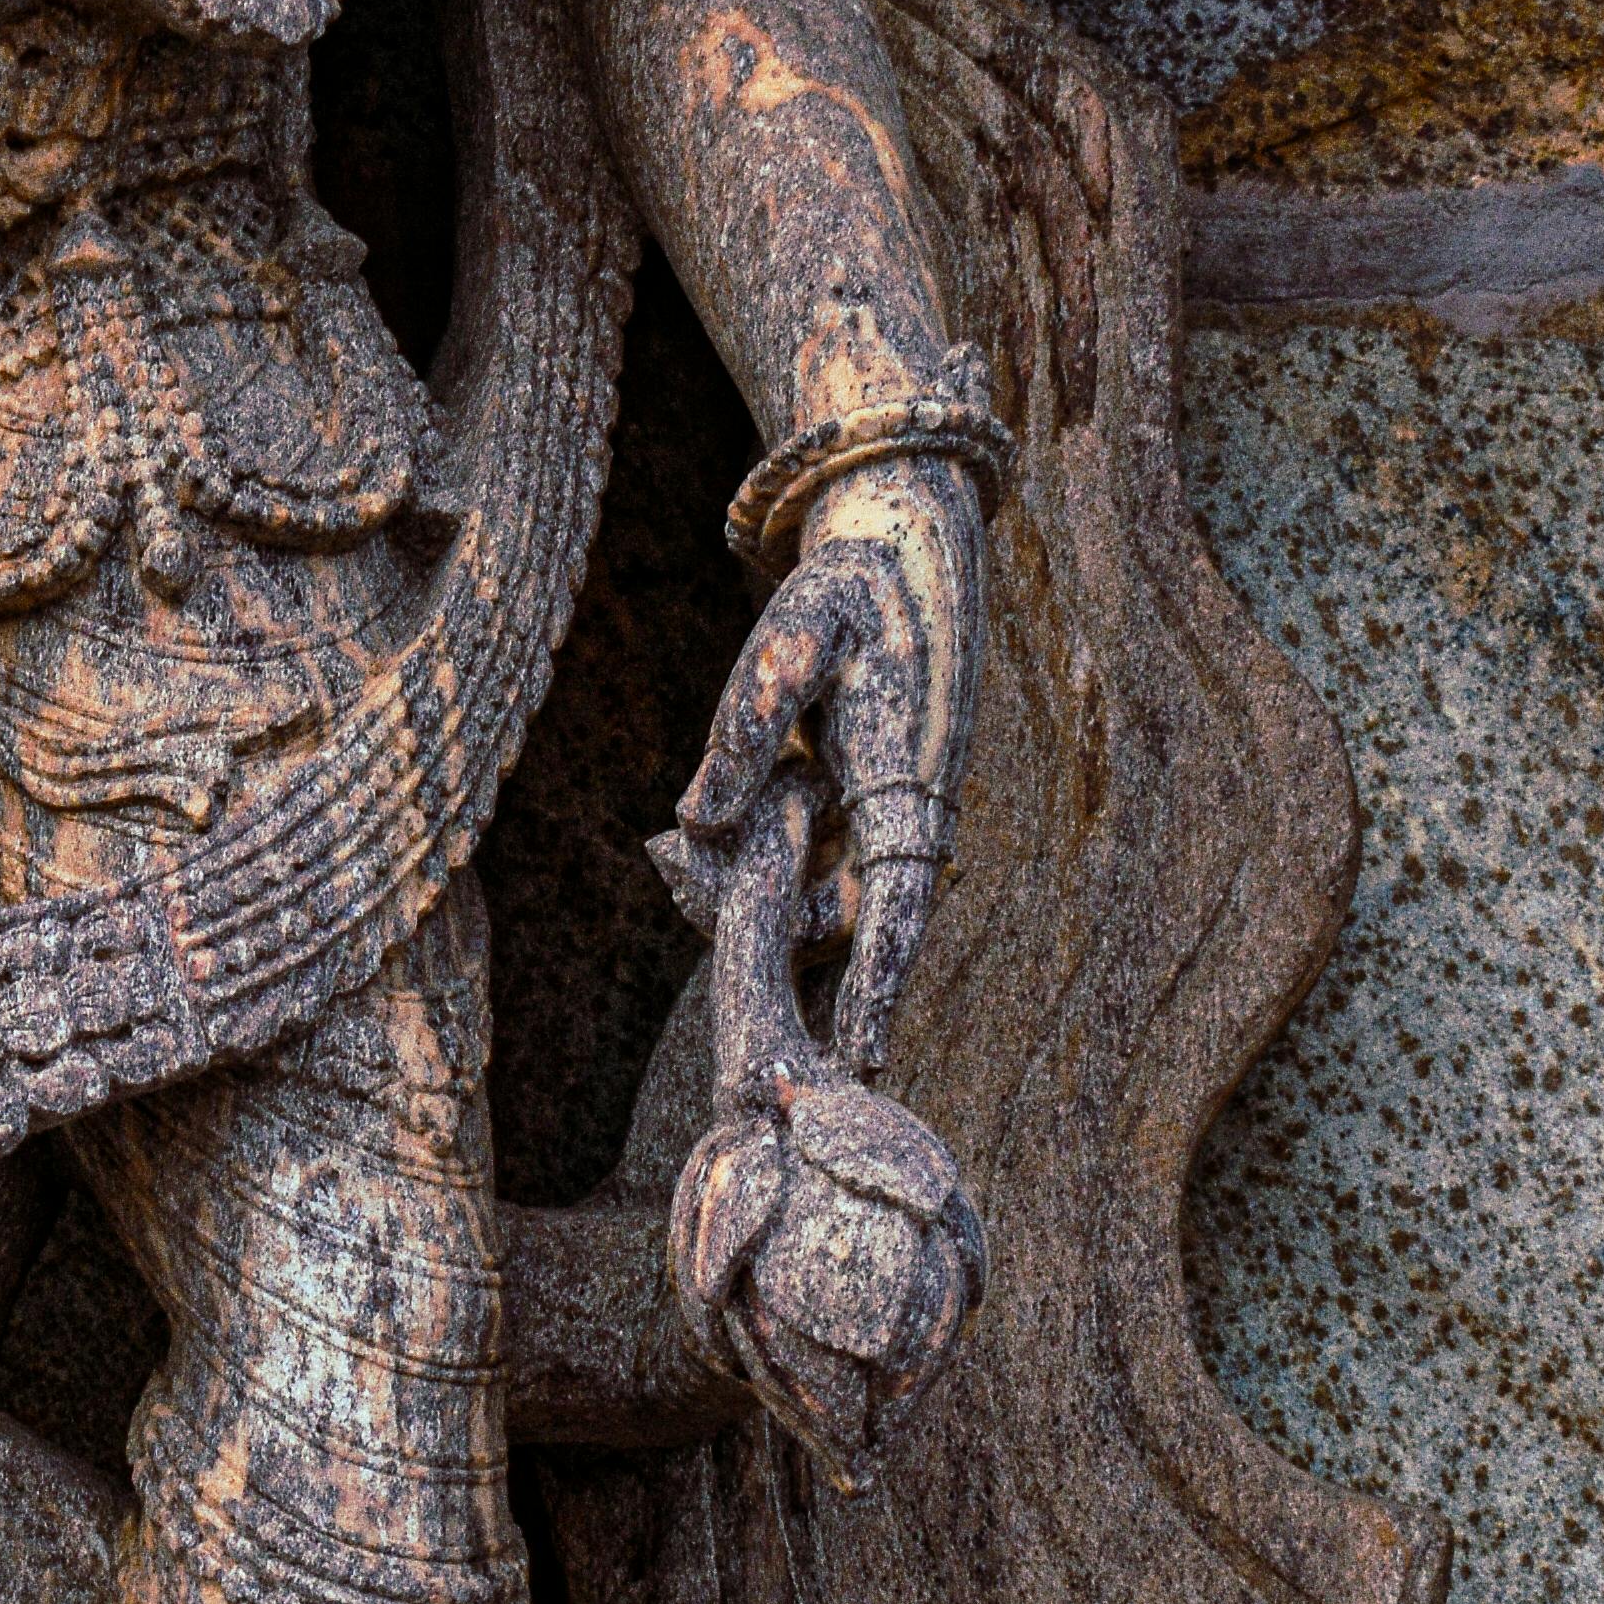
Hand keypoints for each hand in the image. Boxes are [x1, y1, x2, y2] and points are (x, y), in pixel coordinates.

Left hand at [678, 449, 984, 1076]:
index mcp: (907, 777)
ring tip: (697, 907)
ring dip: (761, 915)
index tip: (864, 1056)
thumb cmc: (853, 585)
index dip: (880, 981)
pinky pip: (804, 866)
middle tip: (750, 1036)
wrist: (898, 548)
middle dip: (797, 974)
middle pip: (846, 923)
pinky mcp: (850, 806)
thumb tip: (699, 816)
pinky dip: (755, 878)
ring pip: (815, 899)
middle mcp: (901, 812)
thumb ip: (755, 713)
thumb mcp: (798, 627)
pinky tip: (697, 868)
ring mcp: (876, 814)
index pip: (899, 901)